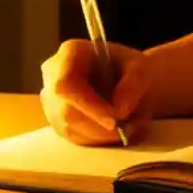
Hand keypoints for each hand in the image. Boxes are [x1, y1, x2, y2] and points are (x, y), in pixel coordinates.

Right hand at [39, 39, 154, 145]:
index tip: (115, 119)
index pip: (67, 84)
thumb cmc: (131, 69)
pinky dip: (99, 140)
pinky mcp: (57, 122)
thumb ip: (133, 84)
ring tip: (128, 126)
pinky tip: (115, 130)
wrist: (128, 81)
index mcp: (70, 53)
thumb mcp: (141, 68)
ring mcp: (52, 101)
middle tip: (128, 128)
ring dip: (102, 134)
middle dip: (100, 125)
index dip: (88, 105)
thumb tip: (120, 110)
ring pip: (71, 128)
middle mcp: (53, 75)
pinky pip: (74, 138)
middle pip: (67, 111)